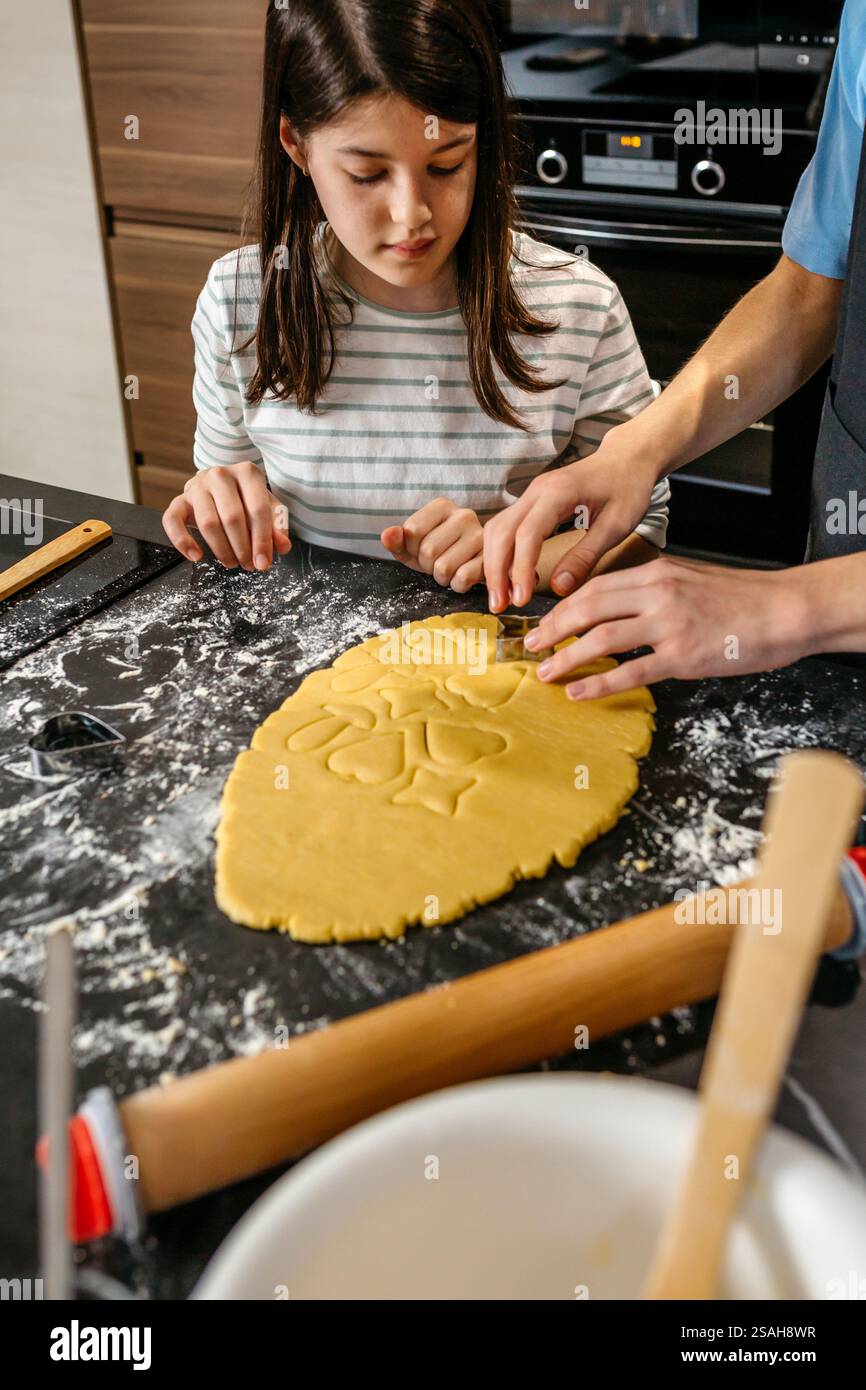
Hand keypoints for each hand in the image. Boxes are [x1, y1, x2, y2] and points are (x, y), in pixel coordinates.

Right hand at [162, 462, 291, 570]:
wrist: (220, 486)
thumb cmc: (247, 499)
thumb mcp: (267, 507)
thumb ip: (277, 526)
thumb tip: (283, 547)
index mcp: (247, 472)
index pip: (257, 509)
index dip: (262, 540)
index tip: (264, 562)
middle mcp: (220, 475)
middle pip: (232, 517)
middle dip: (242, 548)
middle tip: (249, 565)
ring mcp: (197, 485)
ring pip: (208, 523)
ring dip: (221, 550)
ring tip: (232, 562)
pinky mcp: (179, 499)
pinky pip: (173, 521)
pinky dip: (183, 542)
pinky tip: (196, 556)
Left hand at [381, 498, 483, 591]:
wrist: (473, 563)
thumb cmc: (439, 552)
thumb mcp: (413, 546)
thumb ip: (397, 541)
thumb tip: (387, 535)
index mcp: (442, 506)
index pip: (412, 530)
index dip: (411, 548)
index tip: (421, 549)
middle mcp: (464, 515)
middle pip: (428, 550)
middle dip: (427, 565)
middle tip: (437, 563)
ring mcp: (480, 536)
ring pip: (444, 567)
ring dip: (441, 577)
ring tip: (450, 569)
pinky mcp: (490, 558)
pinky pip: (462, 578)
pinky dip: (457, 585)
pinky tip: (463, 575)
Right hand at [482, 435, 658, 611]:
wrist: (628, 458)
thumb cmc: (627, 488)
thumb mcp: (616, 525)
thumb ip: (585, 555)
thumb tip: (558, 588)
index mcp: (558, 493)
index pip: (527, 534)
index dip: (520, 569)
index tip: (521, 600)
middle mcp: (536, 491)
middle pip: (500, 531)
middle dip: (495, 571)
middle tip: (499, 606)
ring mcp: (530, 495)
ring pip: (496, 529)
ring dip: (493, 564)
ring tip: (501, 597)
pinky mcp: (530, 502)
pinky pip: (504, 527)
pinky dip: (500, 553)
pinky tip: (510, 578)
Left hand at [524, 556, 807, 699]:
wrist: (785, 609)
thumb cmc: (741, 598)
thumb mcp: (689, 579)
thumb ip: (653, 590)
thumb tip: (619, 608)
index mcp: (655, 573)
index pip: (594, 588)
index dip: (562, 608)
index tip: (543, 624)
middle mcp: (656, 594)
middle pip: (587, 609)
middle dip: (553, 630)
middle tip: (531, 646)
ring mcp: (669, 625)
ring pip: (601, 639)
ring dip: (567, 657)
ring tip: (545, 673)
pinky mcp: (683, 655)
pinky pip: (631, 671)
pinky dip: (599, 684)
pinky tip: (578, 693)